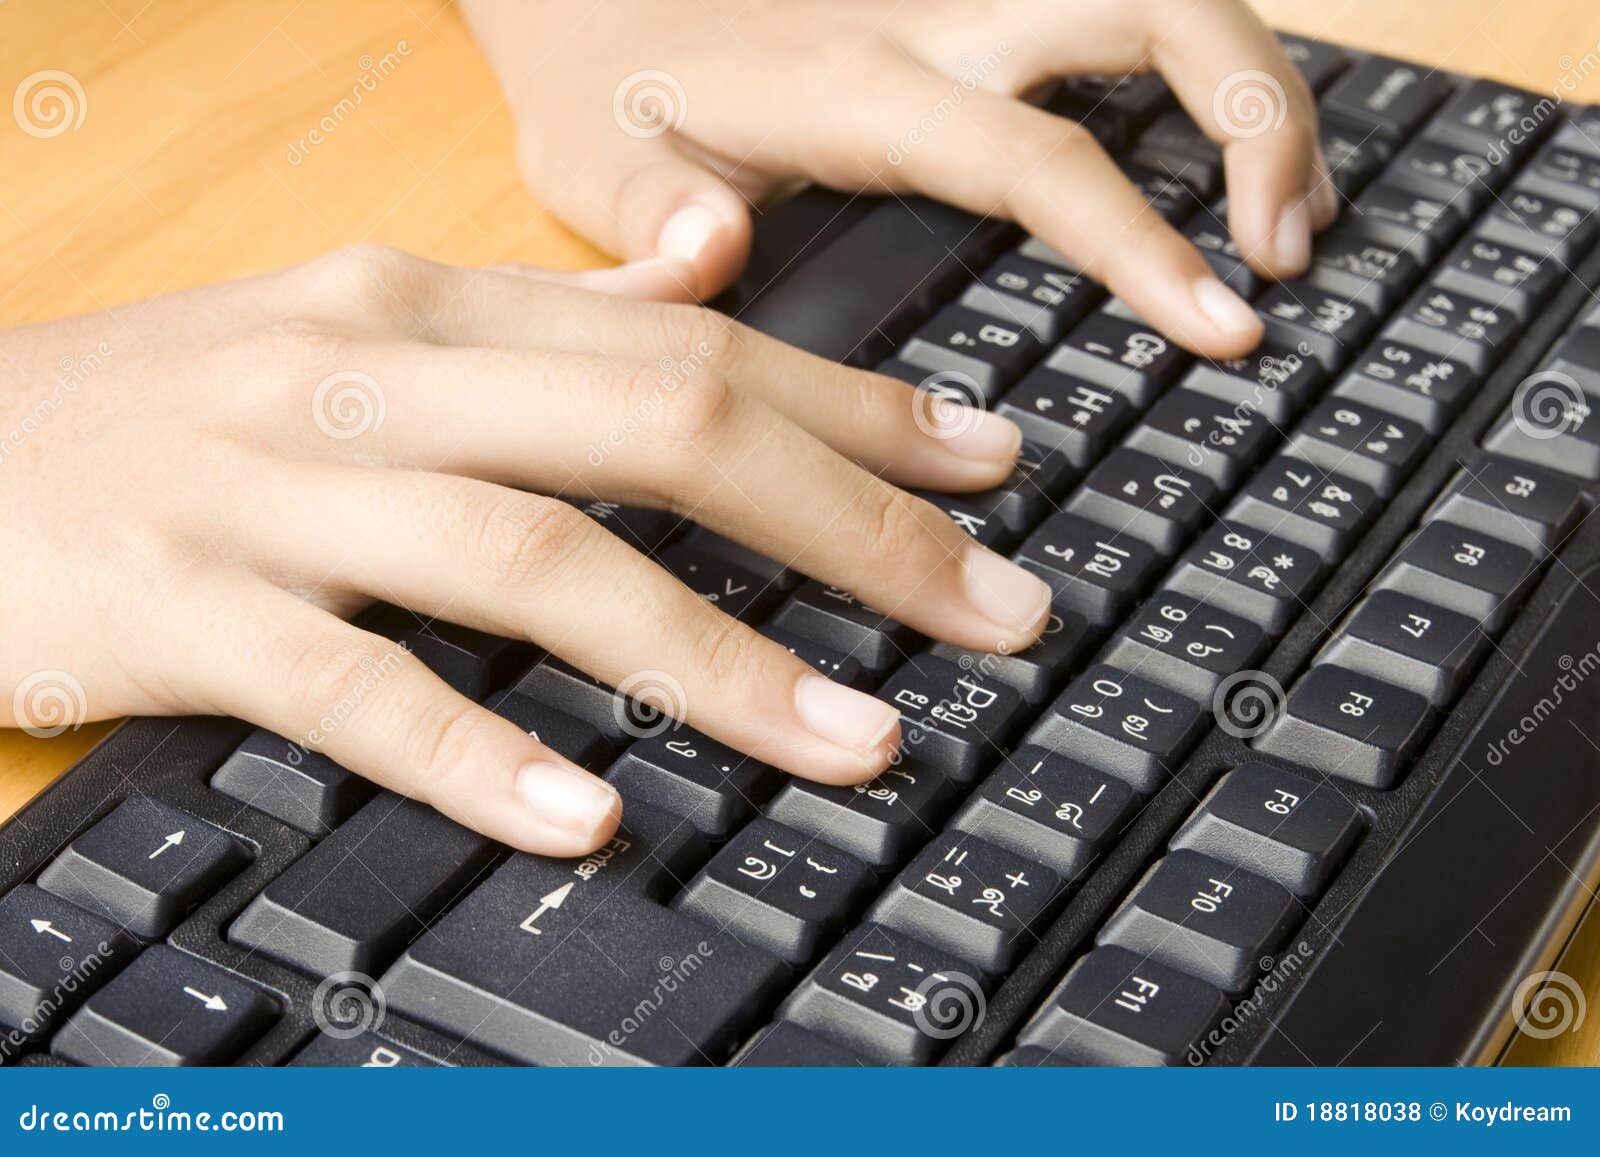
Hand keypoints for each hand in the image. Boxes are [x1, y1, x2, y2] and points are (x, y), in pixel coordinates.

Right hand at [0, 246, 1048, 853]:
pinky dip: (482, 749)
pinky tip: (592, 815)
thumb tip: (713, 265)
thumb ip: (549, 309)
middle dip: (850, 523)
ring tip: (858, 739)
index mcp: (424, 300)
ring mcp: (272, 490)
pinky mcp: (180, 610)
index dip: (858, 405)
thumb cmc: (173, 409)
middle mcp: (367, 373)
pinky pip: (354, 686)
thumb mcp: (365, 324)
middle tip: (994, 610)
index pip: (690, 340)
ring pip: (534, 559)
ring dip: (714, 658)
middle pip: (655, 427)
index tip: (989, 465)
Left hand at [464, 0, 1337, 357]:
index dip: (1143, 242)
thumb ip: (653, 217)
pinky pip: (1120, 11)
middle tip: (1296, 248)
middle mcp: (938, 22)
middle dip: (1260, 117)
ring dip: (1257, 87)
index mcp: (862, 86)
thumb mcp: (593, 161)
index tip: (1223, 326)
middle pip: (1155, 13)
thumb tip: (711, 254)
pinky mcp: (973, 3)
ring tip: (1300, 207)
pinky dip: (1204, 70)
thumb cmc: (597, 85)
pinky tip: (1227, 152)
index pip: (1038, 157)